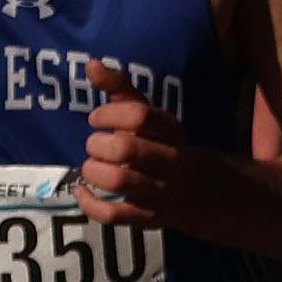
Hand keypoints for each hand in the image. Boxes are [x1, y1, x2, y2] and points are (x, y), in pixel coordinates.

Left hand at [81, 65, 195, 227]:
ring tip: (91, 167)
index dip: (110, 115)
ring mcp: (160, 191)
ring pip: (119, 181)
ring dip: (94, 172)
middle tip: (94, 145)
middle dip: (98, 145)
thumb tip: (91, 63)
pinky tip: (82, 191)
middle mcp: (169, 160)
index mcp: (169, 129)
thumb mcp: (147, 114)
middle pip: (127, 149)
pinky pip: (115, 215)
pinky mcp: (148, 218)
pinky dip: (91, 204)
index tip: (96, 119)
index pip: (139, 115)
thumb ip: (119, 87)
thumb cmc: (160, 144)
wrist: (198, 192)